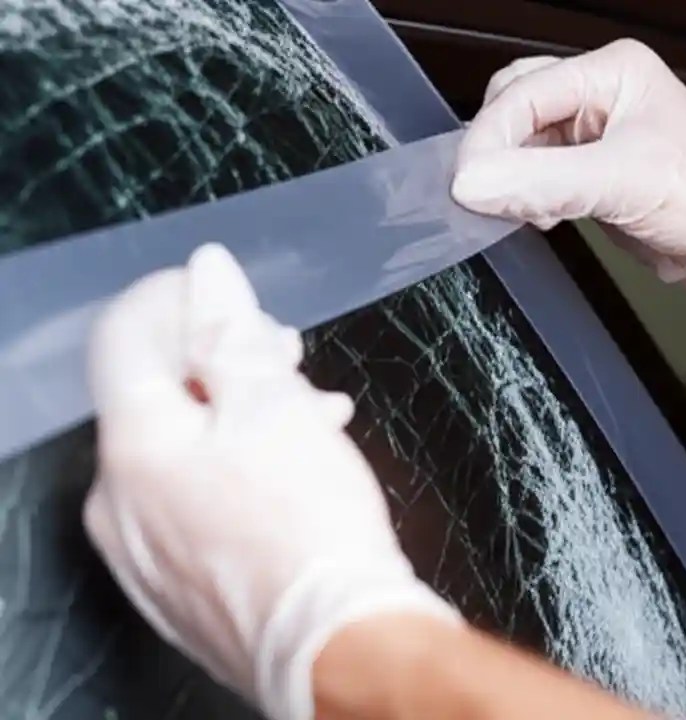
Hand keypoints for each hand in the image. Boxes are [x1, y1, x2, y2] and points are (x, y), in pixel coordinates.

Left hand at [84, 244, 457, 719]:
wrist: (334, 643)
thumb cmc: (310, 527)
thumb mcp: (277, 405)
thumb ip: (233, 334)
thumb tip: (209, 274)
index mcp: (134, 444)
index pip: (123, 335)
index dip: (176, 296)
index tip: (227, 290)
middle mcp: (117, 497)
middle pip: (155, 394)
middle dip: (222, 359)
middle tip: (288, 355)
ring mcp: (139, 546)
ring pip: (180, 448)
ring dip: (240, 414)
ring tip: (311, 415)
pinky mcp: (172, 582)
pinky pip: (190, 501)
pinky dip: (235, 469)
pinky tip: (295, 469)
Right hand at [451, 38, 685, 343]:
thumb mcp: (624, 182)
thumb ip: (543, 181)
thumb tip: (472, 183)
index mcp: (612, 73)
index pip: (522, 92)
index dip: (489, 137)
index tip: (467, 183)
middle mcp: (602, 96)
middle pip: (516, 110)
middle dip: (499, 152)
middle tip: (489, 194)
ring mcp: (598, 136)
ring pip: (525, 146)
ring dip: (513, 178)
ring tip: (521, 209)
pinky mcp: (596, 175)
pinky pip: (541, 177)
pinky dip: (529, 197)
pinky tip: (540, 217)